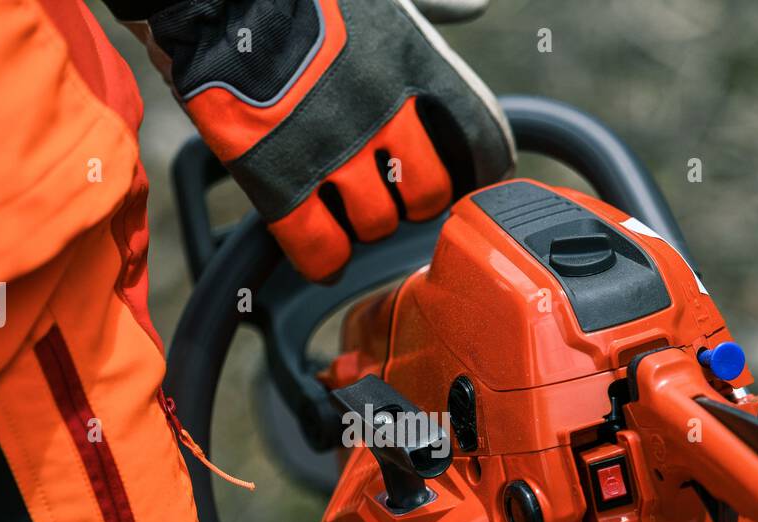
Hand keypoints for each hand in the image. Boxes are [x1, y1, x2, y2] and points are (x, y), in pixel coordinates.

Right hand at [145, 0, 513, 280]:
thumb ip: (431, 12)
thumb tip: (476, 8)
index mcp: (414, 65)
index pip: (478, 140)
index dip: (477, 166)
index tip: (468, 174)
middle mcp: (383, 115)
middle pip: (427, 195)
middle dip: (415, 201)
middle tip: (395, 194)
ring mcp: (332, 153)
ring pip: (375, 225)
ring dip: (366, 225)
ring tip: (347, 209)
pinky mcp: (279, 181)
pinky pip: (318, 246)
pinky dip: (325, 260)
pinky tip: (326, 258)